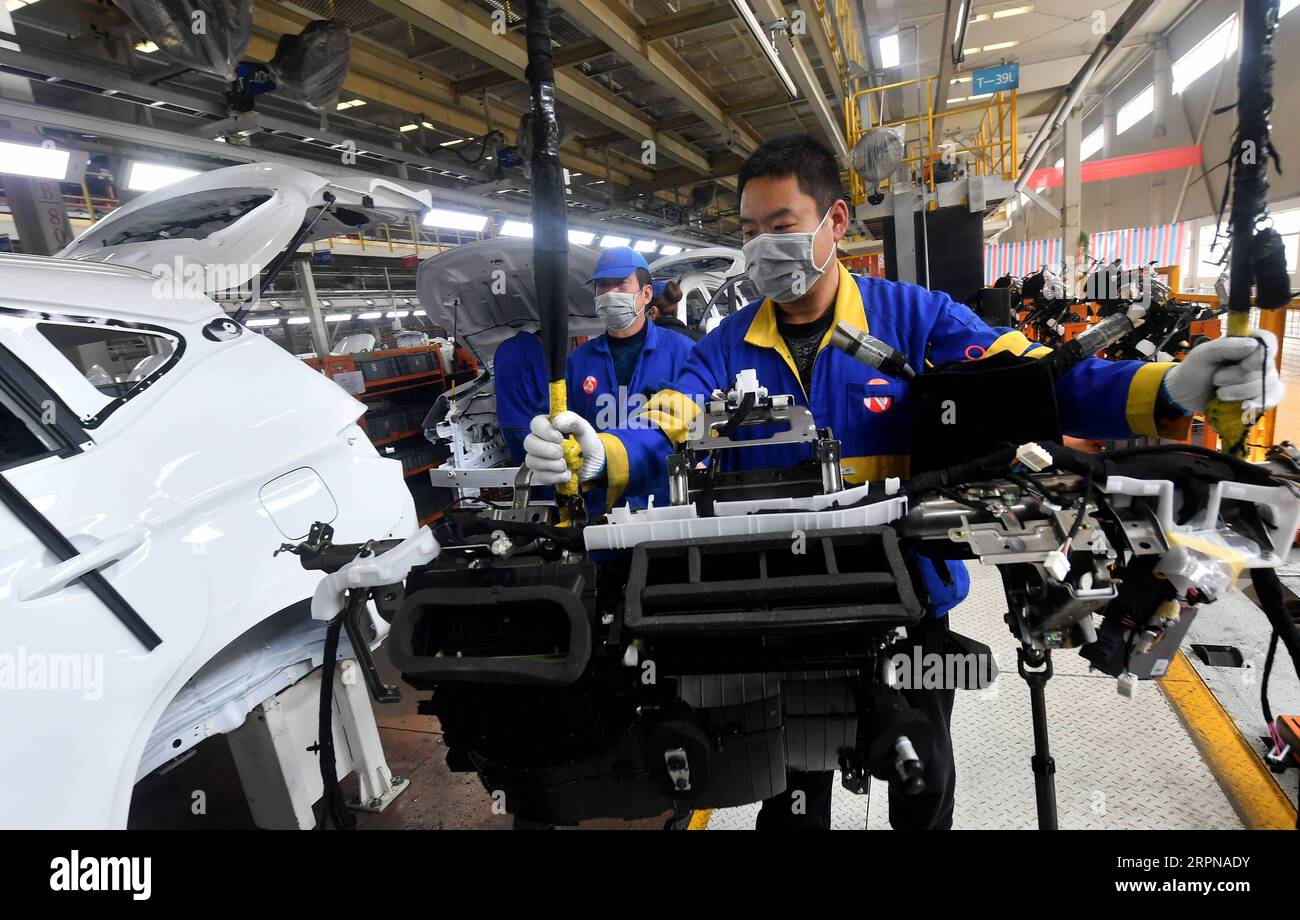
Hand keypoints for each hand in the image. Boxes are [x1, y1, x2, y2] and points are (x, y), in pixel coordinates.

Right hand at [522, 411, 605, 484]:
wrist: (595, 463)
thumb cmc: (586, 442)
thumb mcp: (583, 428)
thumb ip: (571, 420)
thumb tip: (557, 423)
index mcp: (548, 426)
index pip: (535, 424)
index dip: (544, 431)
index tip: (559, 437)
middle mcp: (539, 441)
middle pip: (528, 443)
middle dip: (546, 450)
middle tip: (561, 453)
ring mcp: (538, 458)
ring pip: (532, 461)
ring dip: (551, 465)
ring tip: (566, 465)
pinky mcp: (541, 473)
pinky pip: (540, 476)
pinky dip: (555, 477)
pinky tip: (566, 474)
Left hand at [1161, 330, 1283, 414]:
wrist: (1184, 395)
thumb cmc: (1193, 370)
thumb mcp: (1202, 354)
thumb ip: (1225, 346)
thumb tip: (1253, 344)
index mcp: (1244, 343)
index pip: (1268, 342)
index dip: (1261, 355)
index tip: (1245, 365)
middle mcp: (1256, 359)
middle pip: (1266, 368)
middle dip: (1239, 378)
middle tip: (1217, 380)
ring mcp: (1260, 378)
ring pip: (1268, 385)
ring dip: (1241, 392)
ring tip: (1220, 393)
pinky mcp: (1259, 396)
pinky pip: (1272, 399)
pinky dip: (1259, 404)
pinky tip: (1245, 406)